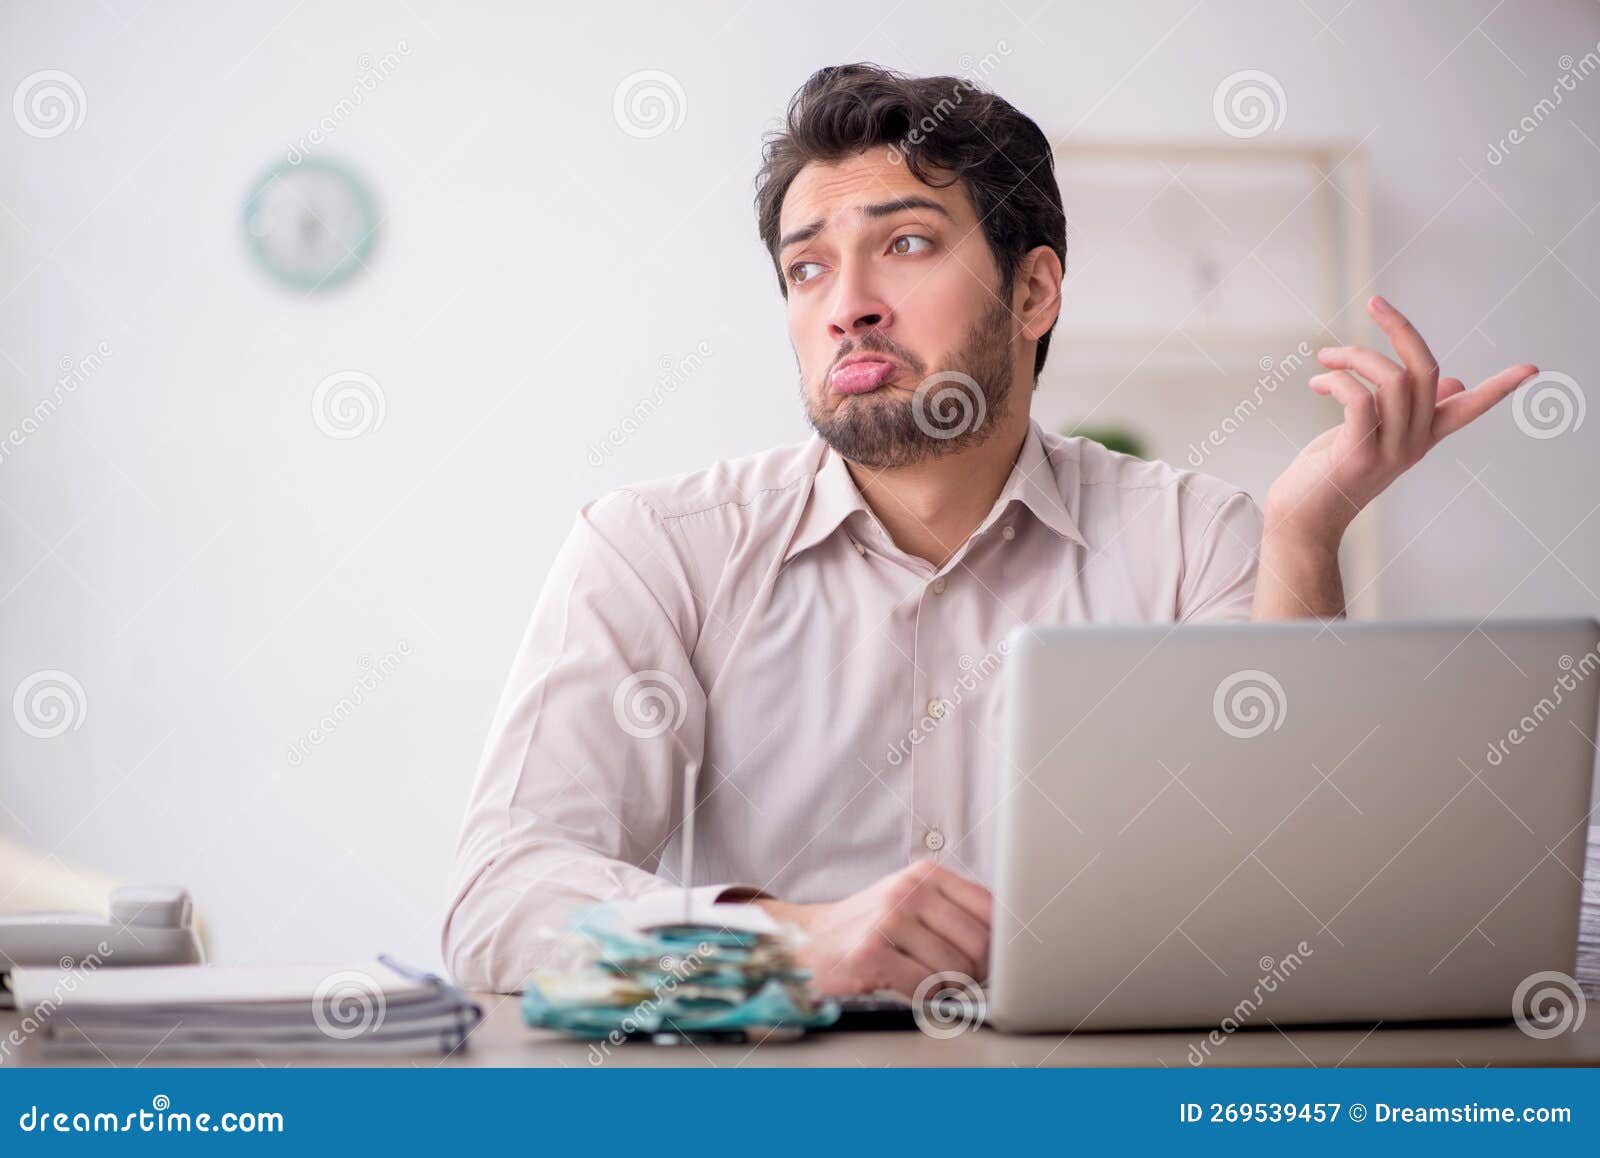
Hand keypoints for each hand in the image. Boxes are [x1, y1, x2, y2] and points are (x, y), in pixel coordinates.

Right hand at [755, 861, 991, 996]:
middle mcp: (908, 891)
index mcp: (926, 874)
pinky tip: (906, 986)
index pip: (991, 910)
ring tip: (925, 981)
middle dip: (976, 973)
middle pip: (979, 945)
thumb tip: (1006, 943)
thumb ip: (955, 911)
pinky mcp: (870, 952)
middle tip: (958, 980)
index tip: (990, 960)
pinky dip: (922, 997)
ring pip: (953, 970)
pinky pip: (923, 986)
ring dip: (946, 988)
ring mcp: (888, 919)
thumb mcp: (912, 901)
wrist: (809, 942)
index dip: (999, 944)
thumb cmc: (869, 927)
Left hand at [1263, 295, 1537, 549]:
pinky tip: (1318, 382)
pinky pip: (1359, 399)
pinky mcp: (1358, 455)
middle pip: (1425, 370)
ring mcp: (1389, 451)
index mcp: (1423, 436)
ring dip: (1355, 356)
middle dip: (1401, 329)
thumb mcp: (1375, 437)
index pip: (1470, 408)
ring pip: (1392, 379)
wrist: (1302, 520)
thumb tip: (1454, 381)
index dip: (1499, 388)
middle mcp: (1414, 443)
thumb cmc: (1332, 472)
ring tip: (1327, 358)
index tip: (1532, 369)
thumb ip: (1410, 411)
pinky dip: (1337, 380)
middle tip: (1374, 303)